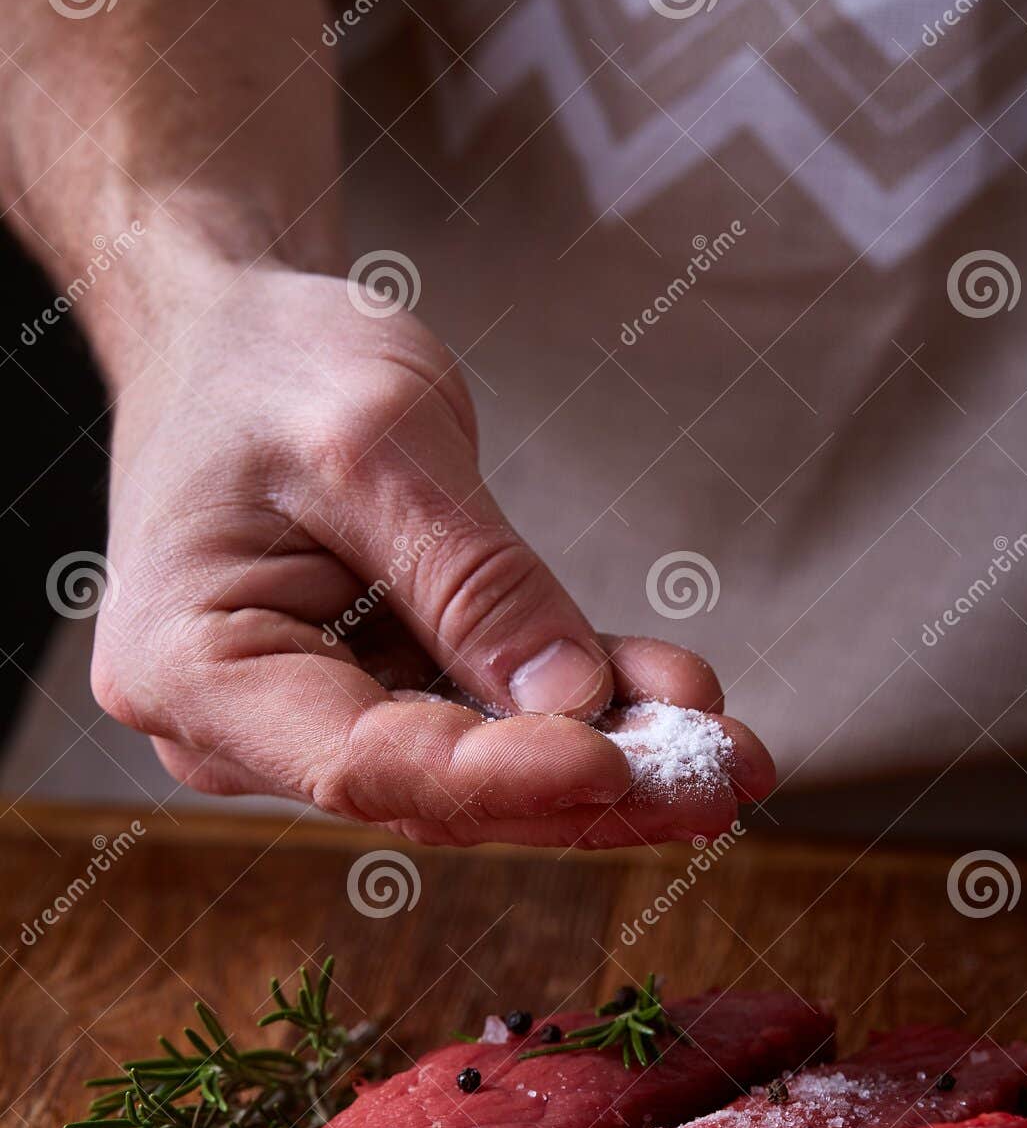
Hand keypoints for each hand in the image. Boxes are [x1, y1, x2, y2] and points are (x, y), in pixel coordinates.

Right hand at [91, 266, 772, 846]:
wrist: (227, 337)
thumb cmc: (267, 366)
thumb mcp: (375, 439)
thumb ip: (471, 577)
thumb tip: (574, 700)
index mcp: (194, 668)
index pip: (360, 764)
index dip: (498, 777)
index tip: (618, 762)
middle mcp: (238, 727)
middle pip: (431, 789)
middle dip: (588, 788)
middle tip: (725, 778)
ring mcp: (305, 721)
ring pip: (473, 771)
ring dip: (605, 757)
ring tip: (731, 747)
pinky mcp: (365, 696)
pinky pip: (480, 720)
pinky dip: (578, 708)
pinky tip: (673, 695)